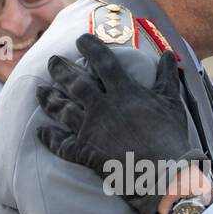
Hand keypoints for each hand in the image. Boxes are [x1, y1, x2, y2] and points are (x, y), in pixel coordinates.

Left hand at [37, 34, 205, 213]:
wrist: (163, 174)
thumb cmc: (171, 138)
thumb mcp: (172, 102)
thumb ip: (167, 76)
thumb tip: (168, 54)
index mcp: (124, 91)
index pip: (103, 61)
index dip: (90, 47)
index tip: (81, 39)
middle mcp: (102, 106)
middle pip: (75, 83)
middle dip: (61, 70)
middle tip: (51, 61)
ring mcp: (90, 129)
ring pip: (62, 110)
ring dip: (49, 99)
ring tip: (39, 90)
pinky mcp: (84, 152)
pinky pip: (61, 144)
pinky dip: (49, 138)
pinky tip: (40, 132)